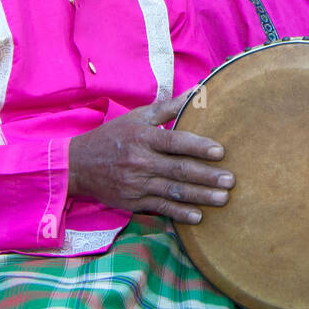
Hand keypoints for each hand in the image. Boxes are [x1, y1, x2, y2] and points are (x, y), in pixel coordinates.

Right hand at [66, 90, 233, 223]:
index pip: (174, 142)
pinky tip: (198, 216)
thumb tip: (197, 92)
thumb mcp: (138, 117)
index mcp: (142, 137)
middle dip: (206, 176)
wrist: (78, 165)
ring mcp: (136, 184)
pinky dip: (179, 213)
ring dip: (200, 196)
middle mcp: (140, 161)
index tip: (220, 151)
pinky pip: (160, 208)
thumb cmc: (113, 136)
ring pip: (173, 191)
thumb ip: (168, 108)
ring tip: (223, 199)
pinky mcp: (133, 202)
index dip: (197, 146)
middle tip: (230, 180)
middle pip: (178, 169)